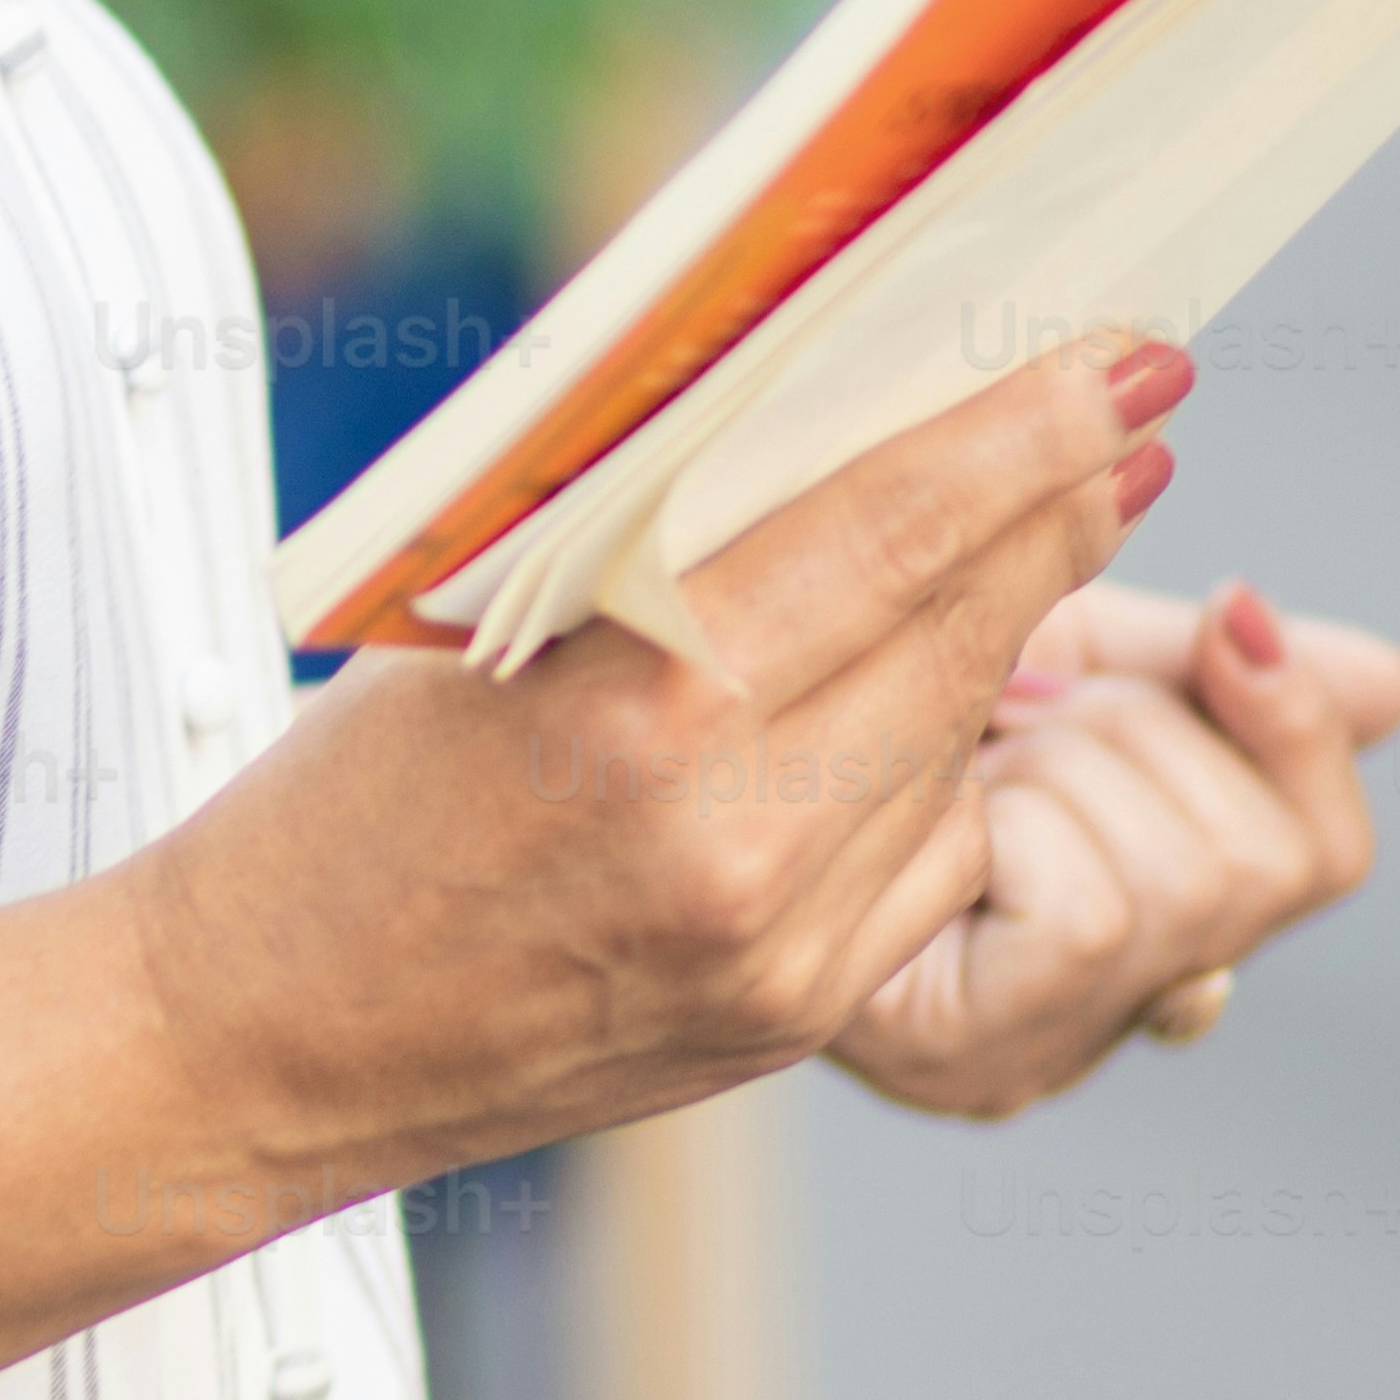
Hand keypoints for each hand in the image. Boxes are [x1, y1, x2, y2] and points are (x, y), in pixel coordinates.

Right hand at [114, 337, 1187, 1229]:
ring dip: (1016, 627)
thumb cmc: (343, 806)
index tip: (1120, 359)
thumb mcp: (487, 630)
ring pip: (964, 745)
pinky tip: (932, 698)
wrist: (266, 1039)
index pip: (893, 530)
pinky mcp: (798, 1018)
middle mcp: (736, 836)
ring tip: (1049, 525)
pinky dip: (942, 762)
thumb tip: (848, 425)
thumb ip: (672, 549)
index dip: (1025, 433)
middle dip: (1060, 506)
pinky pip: (927, 852)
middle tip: (1133, 410)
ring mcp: (782, 947)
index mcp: (641, 704)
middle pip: (963, 630)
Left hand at [831, 573, 1399, 1120]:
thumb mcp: (1016, 656)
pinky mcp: (954, 1056)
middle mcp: (1099, 1008)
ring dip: (1071, 771)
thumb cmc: (804, 705)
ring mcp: (1028, 1047)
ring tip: (951, 754)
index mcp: (1134, 910)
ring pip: (1188, 878)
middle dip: (1139, 731)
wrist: (598, 823)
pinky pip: (1093, 912)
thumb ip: (1177, 661)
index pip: (1317, 845)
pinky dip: (1023, 829)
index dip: (1294, 723)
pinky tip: (934, 812)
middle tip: (1010, 701)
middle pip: (1269, 859)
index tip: (1224, 609)